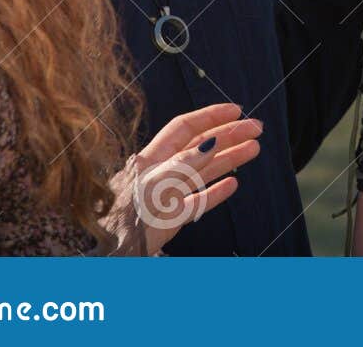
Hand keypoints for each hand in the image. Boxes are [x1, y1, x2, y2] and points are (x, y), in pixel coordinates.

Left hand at [108, 103, 263, 254]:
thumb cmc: (124, 213)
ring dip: (229, 158)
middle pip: (200, 146)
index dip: (211, 117)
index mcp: (153, 157)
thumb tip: (211, 142)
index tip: (236, 111)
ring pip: (204, 171)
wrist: (107, 251)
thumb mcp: (154, 182)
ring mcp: (168, 194)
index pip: (185, 128)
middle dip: (228, 135)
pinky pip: (199, 202)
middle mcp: (162, 172)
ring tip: (254, 148)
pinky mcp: (172, 218)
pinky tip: (232, 184)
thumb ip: (184, 163)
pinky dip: (216, 193)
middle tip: (255, 128)